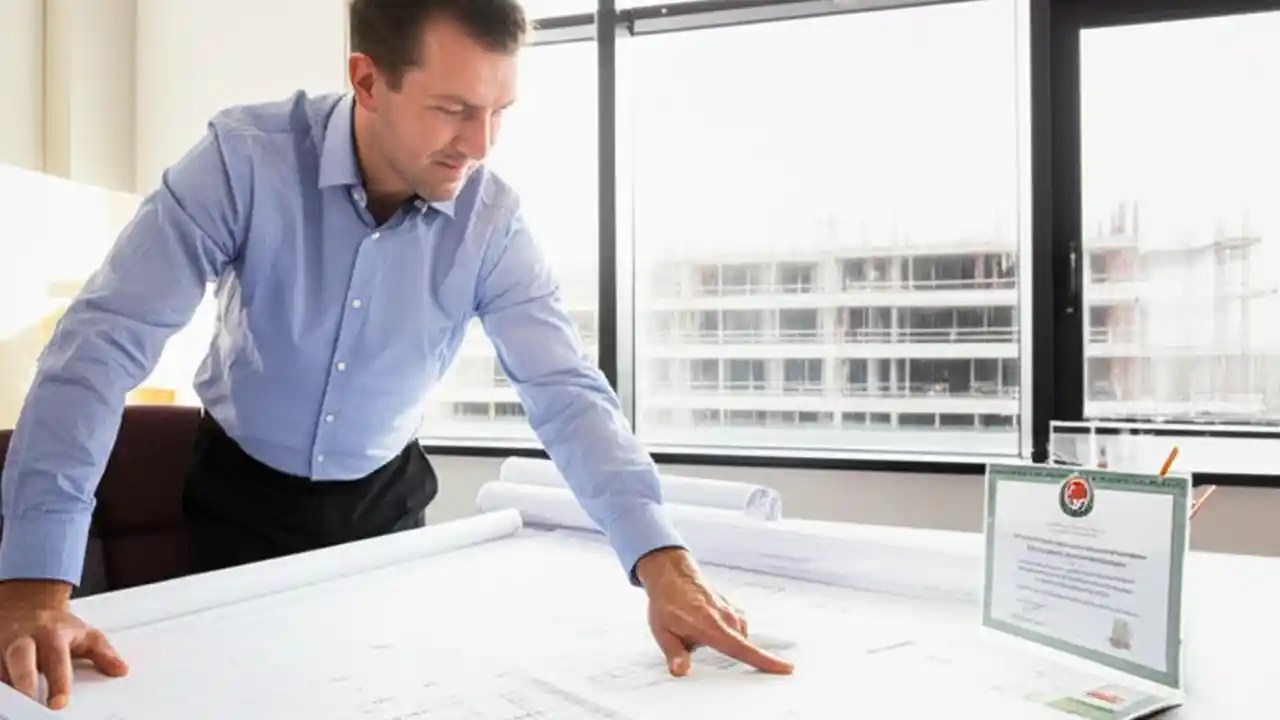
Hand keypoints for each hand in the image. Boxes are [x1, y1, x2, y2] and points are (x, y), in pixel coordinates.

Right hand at [0, 580, 127, 709]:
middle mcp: (23, 640)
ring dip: (6, 688)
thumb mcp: (86, 634)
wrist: (26, 605)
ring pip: (0, 667)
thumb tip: (121, 670)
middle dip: (23, 682)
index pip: (56, 660)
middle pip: (19, 659)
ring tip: (13, 709)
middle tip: (29, 707)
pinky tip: (5, 701)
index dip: (58, 683)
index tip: (60, 703)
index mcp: (51, 634)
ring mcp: (2, 647)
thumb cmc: (57, 626)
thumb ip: (104, 653)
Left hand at [635, 547, 792, 676]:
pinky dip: (725, 634)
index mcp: (712, 626)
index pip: (743, 649)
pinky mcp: (732, 608)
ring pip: (737, 638)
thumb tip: (681, 672)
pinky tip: (705, 629)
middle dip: (731, 656)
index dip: (765, 661)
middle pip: (742, 647)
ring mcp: (731, 611)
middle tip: (701, 645)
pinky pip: (736, 628)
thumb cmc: (667, 602)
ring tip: (693, 635)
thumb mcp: (663, 632)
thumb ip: (675, 654)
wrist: (672, 574)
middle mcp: (727, 618)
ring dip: (723, 643)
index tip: (786, 668)